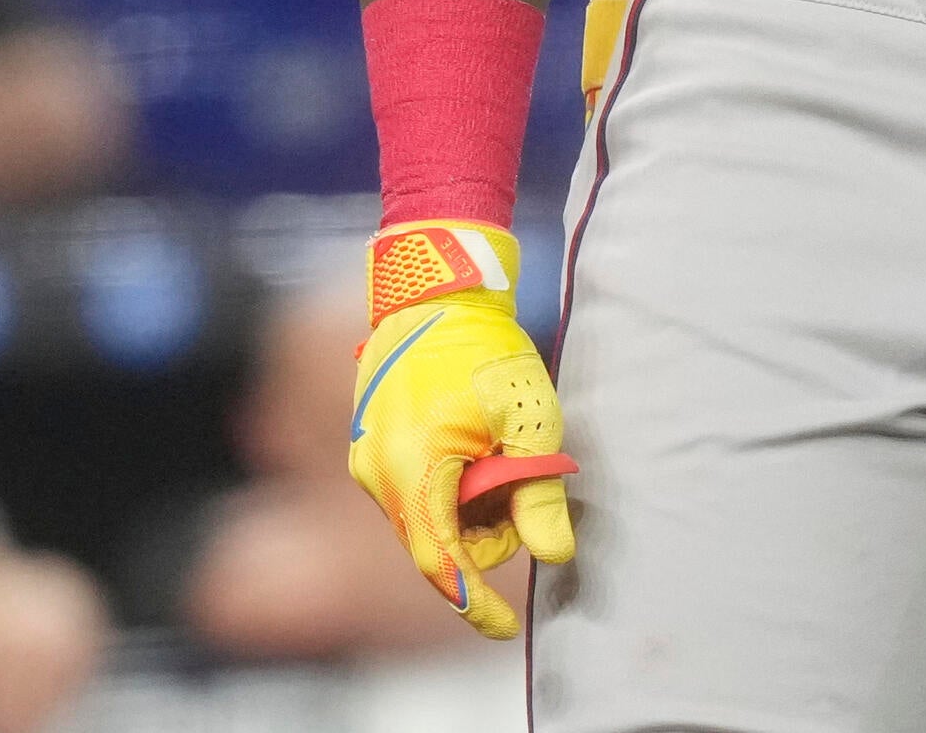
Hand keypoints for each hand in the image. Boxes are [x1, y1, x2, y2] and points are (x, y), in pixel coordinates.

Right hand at [345, 223, 577, 638]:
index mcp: (411, 470)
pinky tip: (478, 448)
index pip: (442, 561)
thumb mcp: (529, 417)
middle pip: (439, 541)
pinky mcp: (372, 451)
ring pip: (428, 518)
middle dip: (488, 531)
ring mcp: (368, 463)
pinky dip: (453, 488)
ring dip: (472, 505)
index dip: (474, 602)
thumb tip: (557, 553)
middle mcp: (377, 475)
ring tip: (501, 449)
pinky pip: (416, 493)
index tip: (507, 629)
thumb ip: (538, 489)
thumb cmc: (485, 349)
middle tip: (526, 485)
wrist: (435, 296)